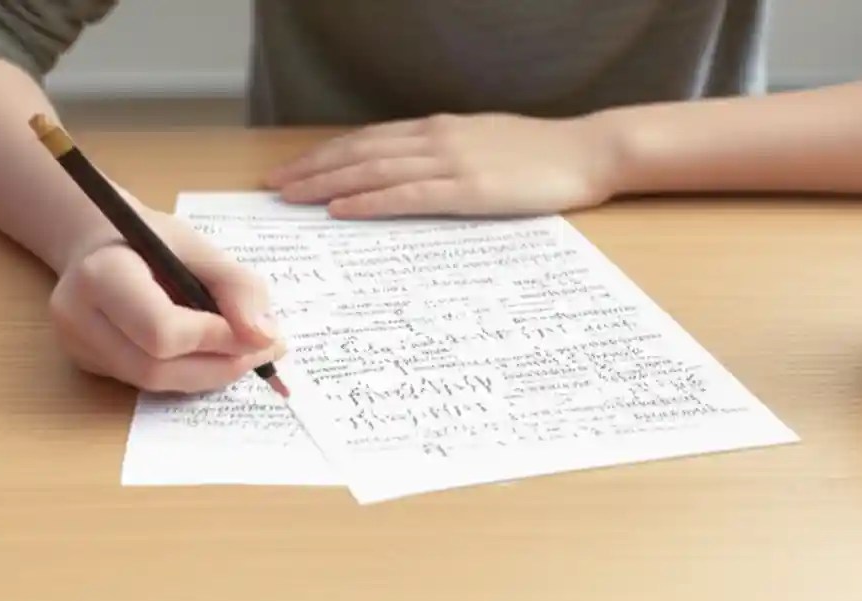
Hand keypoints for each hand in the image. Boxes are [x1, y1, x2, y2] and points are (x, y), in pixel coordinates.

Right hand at [49, 208, 284, 392]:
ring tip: (247, 351)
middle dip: (221, 366)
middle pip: (156, 369)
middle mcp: (79, 317)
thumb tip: (264, 337)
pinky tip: (213, 352)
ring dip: (211, 374)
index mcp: (102, 274)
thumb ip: (237, 286)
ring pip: (155, 383)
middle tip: (266, 350)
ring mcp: (78, 347)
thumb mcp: (199, 244)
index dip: (217, 338)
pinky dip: (191, 373)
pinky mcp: (89, 366)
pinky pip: (148, 383)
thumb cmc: (150, 240)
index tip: (261, 333)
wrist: (98, 245)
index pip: (162, 330)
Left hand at [263, 112, 621, 217]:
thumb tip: (411, 175)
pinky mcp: (469, 190)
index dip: (324, 156)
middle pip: (359, 152)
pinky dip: (369, 201)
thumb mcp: (485, 146)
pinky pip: (407, 195)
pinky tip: (341, 210)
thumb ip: (446, 157)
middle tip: (273, 189)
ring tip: (291, 199)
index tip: (291, 171)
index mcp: (439, 130)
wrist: (587, 152)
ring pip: (373, 170)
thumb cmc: (541, 156)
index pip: (367, 141)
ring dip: (326, 184)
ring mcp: (451, 162)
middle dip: (311, 170)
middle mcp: (436, 139)